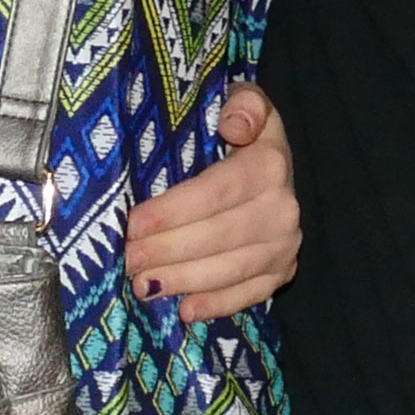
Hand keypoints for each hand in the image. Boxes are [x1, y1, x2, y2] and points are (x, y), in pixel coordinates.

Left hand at [123, 85, 298, 321]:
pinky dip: (217, 305)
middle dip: (168, 250)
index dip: (173, 211)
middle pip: (219, 236)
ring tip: (142, 285)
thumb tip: (234, 125)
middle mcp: (283, 208)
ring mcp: (285, 245)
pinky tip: (185, 310)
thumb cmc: (244, 135)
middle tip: (128, 259)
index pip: (217, 192)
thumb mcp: (245, 104)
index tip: (134, 224)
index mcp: (269, 164)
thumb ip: (243, 103)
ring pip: (231, 269)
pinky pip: (250, 294)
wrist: (275, 167)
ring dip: (184, 280)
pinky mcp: (282, 272)